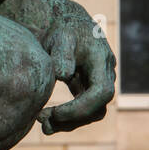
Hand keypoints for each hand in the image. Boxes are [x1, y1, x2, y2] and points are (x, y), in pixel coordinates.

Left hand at [36, 0, 115, 134]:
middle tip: (42, 119)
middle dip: (72, 118)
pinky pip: (84, 110)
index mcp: (101, 61)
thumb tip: (63, 75)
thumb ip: (62, 54)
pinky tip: (47, 121)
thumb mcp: (60, 37)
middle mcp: (106, 74)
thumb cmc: (62, 30)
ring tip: (43, 124)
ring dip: (69, 122)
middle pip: (98, 107)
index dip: (81, 107)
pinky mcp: (89, 89)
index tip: (55, 113)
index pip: (101, 92)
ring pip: (92, 113)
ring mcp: (99, 83)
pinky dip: (68, 118)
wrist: (65, 25)